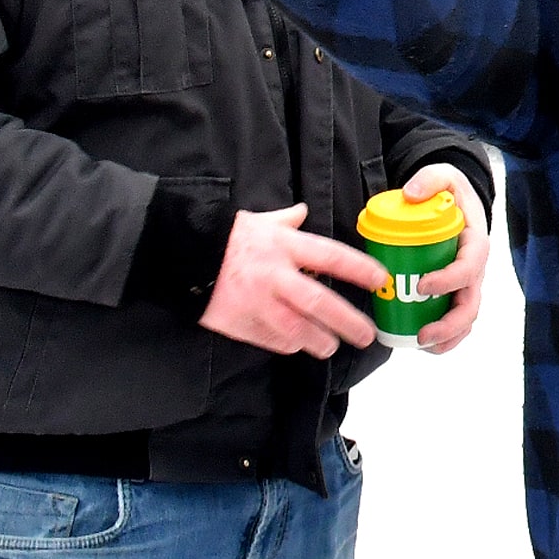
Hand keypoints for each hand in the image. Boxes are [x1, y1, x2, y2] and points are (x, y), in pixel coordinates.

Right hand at [199, 204, 386, 357]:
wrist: (179, 256)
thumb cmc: (224, 237)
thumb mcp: (258, 221)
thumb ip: (286, 220)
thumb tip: (304, 211)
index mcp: (284, 245)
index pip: (331, 257)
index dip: (358, 270)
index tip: (379, 280)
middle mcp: (275, 275)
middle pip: (319, 303)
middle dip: (347, 322)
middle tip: (366, 335)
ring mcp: (257, 302)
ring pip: (297, 330)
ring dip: (319, 341)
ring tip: (332, 347)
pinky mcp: (239, 323)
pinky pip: (271, 340)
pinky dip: (288, 345)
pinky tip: (298, 346)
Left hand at [404, 164, 490, 355]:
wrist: (458, 205)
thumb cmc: (452, 195)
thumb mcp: (445, 177)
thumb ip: (430, 178)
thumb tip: (411, 194)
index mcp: (476, 243)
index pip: (469, 267)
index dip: (449, 280)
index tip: (422, 285)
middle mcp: (475, 270)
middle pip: (471, 304)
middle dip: (449, 324)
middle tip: (422, 333)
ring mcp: (467, 285)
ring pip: (466, 319)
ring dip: (447, 337)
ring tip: (421, 345)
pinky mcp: (455, 295)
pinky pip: (456, 322)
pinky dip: (444, 339)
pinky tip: (422, 346)